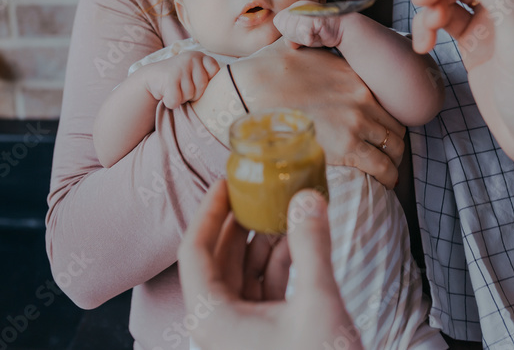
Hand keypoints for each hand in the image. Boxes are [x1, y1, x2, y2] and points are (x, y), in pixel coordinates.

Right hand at [141, 51, 220, 108]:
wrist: (151, 78)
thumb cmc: (178, 80)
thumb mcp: (195, 73)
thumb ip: (209, 76)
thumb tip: (230, 91)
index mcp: (200, 56)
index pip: (215, 72)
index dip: (206, 82)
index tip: (195, 81)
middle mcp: (191, 58)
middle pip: (202, 88)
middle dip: (192, 94)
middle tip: (181, 87)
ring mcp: (180, 67)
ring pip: (189, 95)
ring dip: (180, 98)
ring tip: (174, 88)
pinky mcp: (169, 79)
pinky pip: (176, 100)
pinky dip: (170, 102)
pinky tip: (166, 93)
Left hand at [178, 181, 361, 349]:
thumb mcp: (318, 304)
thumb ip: (312, 247)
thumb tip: (308, 197)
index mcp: (211, 317)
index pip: (195, 249)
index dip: (209, 209)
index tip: (225, 179)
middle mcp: (218, 323)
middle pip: (219, 257)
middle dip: (240, 219)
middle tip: (256, 184)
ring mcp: (241, 331)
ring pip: (244, 271)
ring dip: (265, 238)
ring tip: (285, 203)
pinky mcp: (265, 335)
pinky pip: (264, 288)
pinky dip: (280, 261)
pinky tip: (300, 236)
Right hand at [230, 40, 404, 188]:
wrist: (249, 91)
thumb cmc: (264, 70)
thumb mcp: (295, 49)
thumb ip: (309, 48)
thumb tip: (300, 40)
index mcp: (352, 75)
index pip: (386, 99)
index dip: (387, 116)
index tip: (381, 127)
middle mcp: (361, 97)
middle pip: (395, 125)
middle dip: (393, 141)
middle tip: (387, 153)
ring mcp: (356, 122)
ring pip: (393, 147)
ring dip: (393, 160)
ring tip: (388, 171)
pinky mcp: (346, 147)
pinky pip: (381, 166)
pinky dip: (388, 175)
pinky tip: (384, 181)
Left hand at [273, 1, 344, 48]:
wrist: (342, 29)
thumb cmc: (322, 32)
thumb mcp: (303, 36)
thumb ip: (292, 38)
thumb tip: (288, 43)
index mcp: (295, 7)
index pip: (278, 21)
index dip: (286, 32)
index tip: (300, 34)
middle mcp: (299, 6)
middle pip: (283, 26)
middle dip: (294, 36)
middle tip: (308, 35)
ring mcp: (307, 11)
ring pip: (291, 30)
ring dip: (302, 38)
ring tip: (314, 34)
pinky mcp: (315, 18)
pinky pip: (303, 33)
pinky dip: (309, 39)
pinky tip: (317, 36)